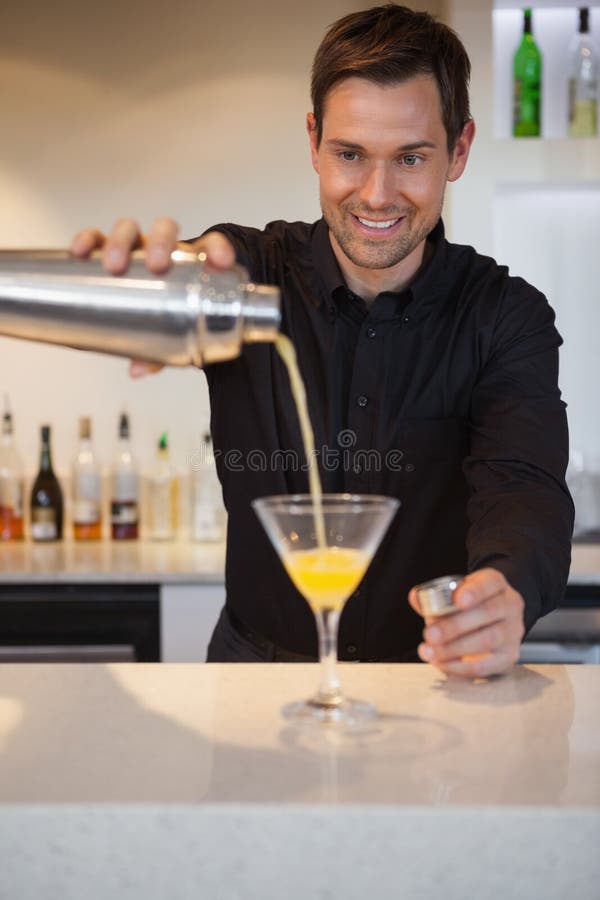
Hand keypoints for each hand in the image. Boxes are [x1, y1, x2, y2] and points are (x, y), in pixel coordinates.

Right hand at [70, 217, 235, 376]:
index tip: (221, 261)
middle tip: (157, 265)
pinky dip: (88, 241)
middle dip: (161, 243)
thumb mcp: (169, 337)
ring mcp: (134, 247)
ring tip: (114, 265)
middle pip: (164, 230)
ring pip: (129, 230)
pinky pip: (96, 239)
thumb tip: (137, 370)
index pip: (209, 246)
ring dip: (121, 241)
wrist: (150, 311)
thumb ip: (159, 353)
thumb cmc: (164, 318)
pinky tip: (79, 251)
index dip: (218, 249)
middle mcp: (162, 249)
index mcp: (189, 264)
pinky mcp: (107, 249)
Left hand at [409, 568, 524, 676]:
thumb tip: (416, 598)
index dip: (474, 591)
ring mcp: (513, 631)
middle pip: (487, 612)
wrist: (492, 623)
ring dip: (454, 649)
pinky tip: (441, 663)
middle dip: (454, 626)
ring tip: (431, 651)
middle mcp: (510, 605)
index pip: (490, 582)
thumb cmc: (470, 606)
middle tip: (430, 634)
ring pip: (487, 640)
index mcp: (496, 584)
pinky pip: (486, 665)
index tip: (457, 600)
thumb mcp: (455, 593)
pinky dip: (460, 667)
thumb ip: (434, 596)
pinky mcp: (508, 656)